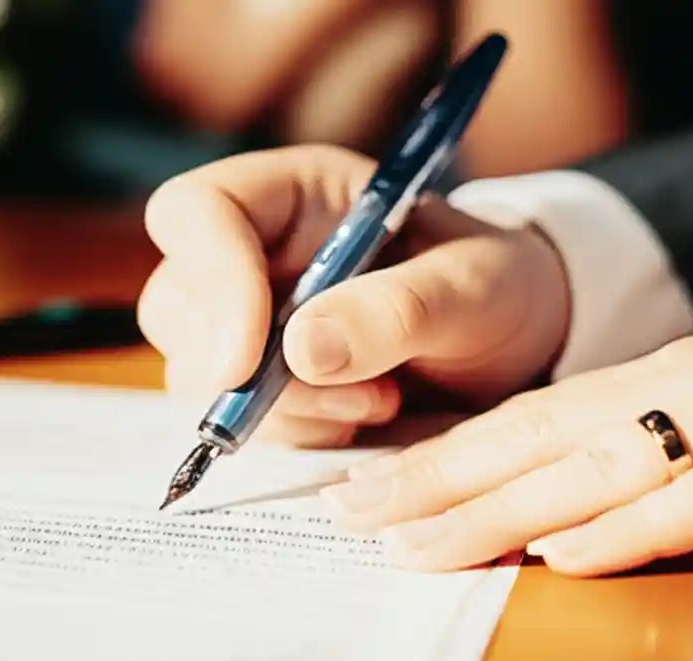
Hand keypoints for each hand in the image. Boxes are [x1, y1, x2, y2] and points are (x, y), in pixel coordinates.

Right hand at [138, 145, 570, 446]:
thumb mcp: (475, 287)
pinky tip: (362, 418)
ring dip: (283, 410)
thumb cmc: (498, 287)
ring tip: (379, 400)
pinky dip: (296, 433)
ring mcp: (247, 322)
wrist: (517, 345)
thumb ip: (400, 308)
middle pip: (174, 303)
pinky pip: (237, 422)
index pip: (198, 212)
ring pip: (198, 374)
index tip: (252, 356)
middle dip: (246, 366)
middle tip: (348, 392)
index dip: (212, 279)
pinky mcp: (260, 385)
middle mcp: (252, 253)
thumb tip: (302, 350)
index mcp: (291, 195)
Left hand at [320, 324, 692, 575]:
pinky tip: (563, 556)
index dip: (438, 456)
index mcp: (649, 383)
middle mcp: (673, 391)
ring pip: (589, 469)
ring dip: (493, 512)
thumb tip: (552, 513)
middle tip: (349, 516)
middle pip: (528, 439)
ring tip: (415, 548)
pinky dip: (629, 528)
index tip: (365, 489)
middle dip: (430, 480)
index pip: (520, 423)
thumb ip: (634, 455)